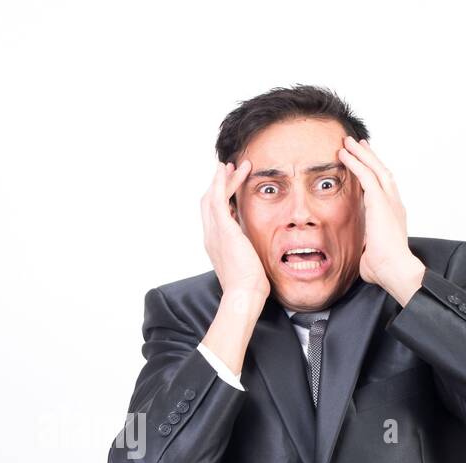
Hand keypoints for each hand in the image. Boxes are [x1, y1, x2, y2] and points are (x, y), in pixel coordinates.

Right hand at [201, 159, 269, 301]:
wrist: (243, 295)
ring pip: (212, 197)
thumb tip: (258, 246)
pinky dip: (221, 182)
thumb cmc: (249, 286)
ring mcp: (215, 232)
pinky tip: (227, 170)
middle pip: (208, 202)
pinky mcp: (224, 230)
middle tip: (228, 169)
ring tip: (234, 164)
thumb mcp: (248, 263)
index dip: (220, 198)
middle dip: (218, 184)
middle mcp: (211, 236)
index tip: (230, 187)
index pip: (214, 215)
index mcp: (216, 244)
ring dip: (223, 179)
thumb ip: (248, 250)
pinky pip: (218, 199)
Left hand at [336, 137, 424, 302]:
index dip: (373, 173)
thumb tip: (358, 255)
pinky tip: (344, 154)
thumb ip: (365, 248)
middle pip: (381, 172)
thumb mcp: (369, 253)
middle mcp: (394, 204)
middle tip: (357, 143)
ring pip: (375, 169)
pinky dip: (356, 162)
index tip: (364, 163)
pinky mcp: (381, 202)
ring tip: (348, 142)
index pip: (383, 188)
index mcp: (392, 215)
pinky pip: (367, 175)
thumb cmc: (383, 269)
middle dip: (368, 156)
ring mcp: (390, 201)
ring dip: (361, 154)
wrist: (395, 270)